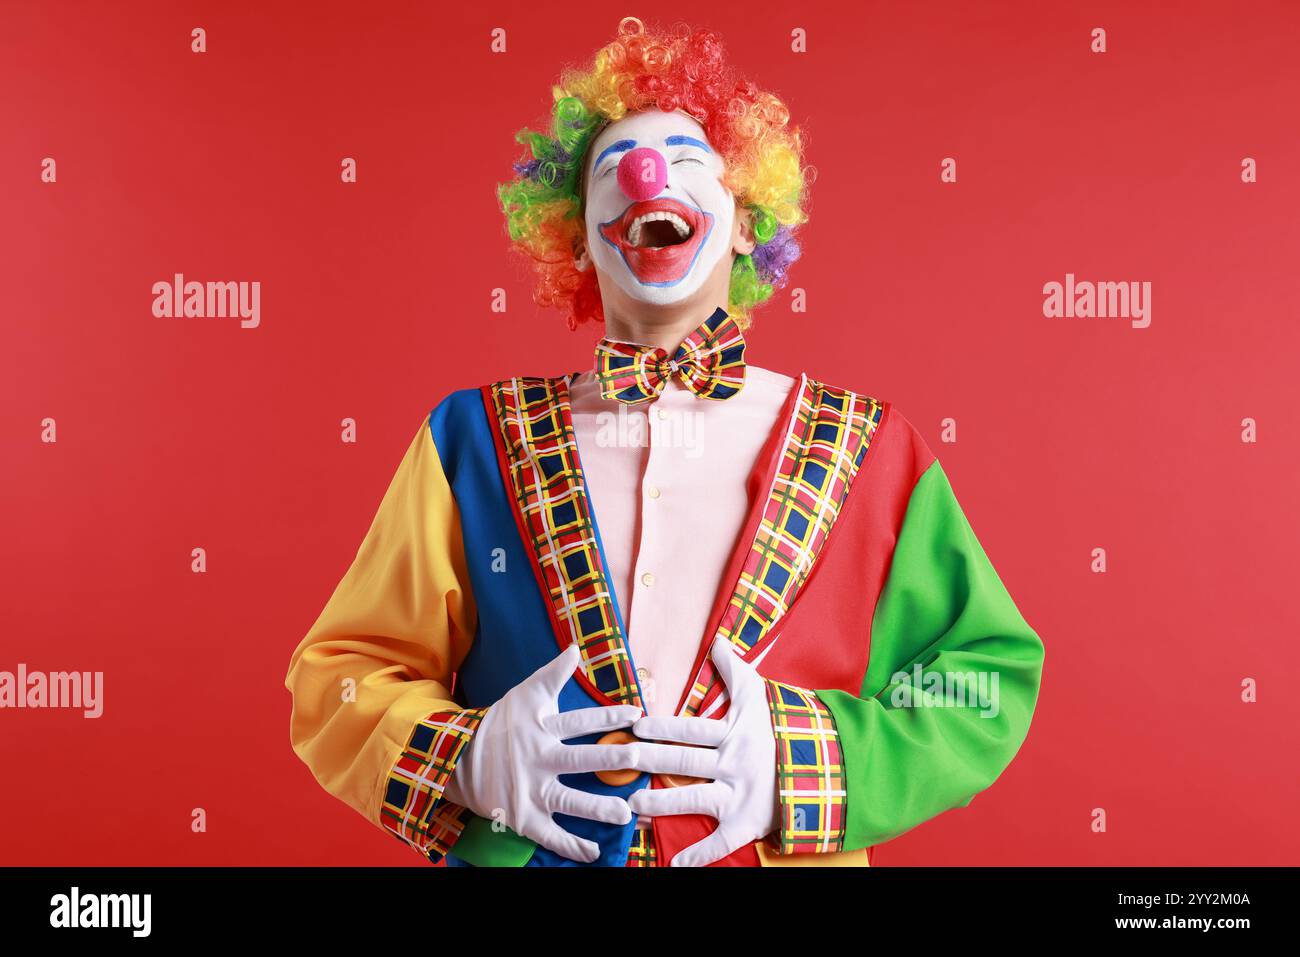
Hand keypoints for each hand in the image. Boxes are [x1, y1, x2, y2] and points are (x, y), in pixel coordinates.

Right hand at [443, 644, 645, 862]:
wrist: (456, 760)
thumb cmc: (498, 724)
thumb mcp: (524, 694)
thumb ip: (553, 674)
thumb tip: (576, 647)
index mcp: (541, 729)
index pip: (579, 721)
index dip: (608, 717)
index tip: (637, 715)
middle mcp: (538, 759)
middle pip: (579, 760)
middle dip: (609, 758)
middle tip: (638, 758)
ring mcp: (529, 791)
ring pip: (567, 800)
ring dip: (597, 807)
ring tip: (625, 812)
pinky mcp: (521, 817)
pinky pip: (549, 834)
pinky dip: (570, 846)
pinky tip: (593, 852)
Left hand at [626, 636, 778, 865]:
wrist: (826, 765)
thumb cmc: (786, 727)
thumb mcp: (762, 695)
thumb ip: (734, 670)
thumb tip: (717, 639)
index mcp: (733, 734)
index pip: (690, 728)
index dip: (662, 727)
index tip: (636, 725)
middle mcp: (733, 764)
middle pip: (683, 762)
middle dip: (649, 761)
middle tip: (621, 759)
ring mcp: (740, 796)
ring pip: (693, 799)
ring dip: (660, 804)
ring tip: (631, 804)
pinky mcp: (747, 823)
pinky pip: (720, 842)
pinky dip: (698, 856)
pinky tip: (674, 866)